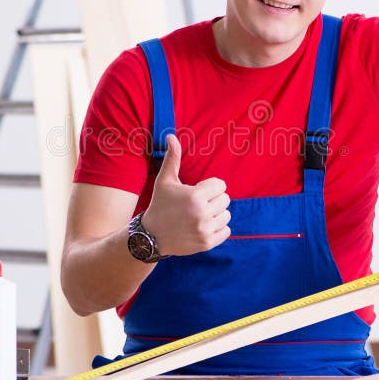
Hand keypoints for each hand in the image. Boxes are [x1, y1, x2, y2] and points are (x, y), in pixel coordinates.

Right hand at [141, 134, 231, 255]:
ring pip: (227, 215)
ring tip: (201, 215)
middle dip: (214, 200)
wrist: (151, 236)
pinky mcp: (207, 243)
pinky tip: (204, 225)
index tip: (199, 191)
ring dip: (217, 214)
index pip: (221, 185)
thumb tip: (171, 136)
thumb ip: (172, 158)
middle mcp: (201, 213)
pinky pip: (226, 231)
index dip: (210, 187)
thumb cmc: (160, 204)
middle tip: (199, 204)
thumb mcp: (164, 181)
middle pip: (225, 200)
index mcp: (194, 196)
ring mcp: (205, 230)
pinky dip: (219, 228)